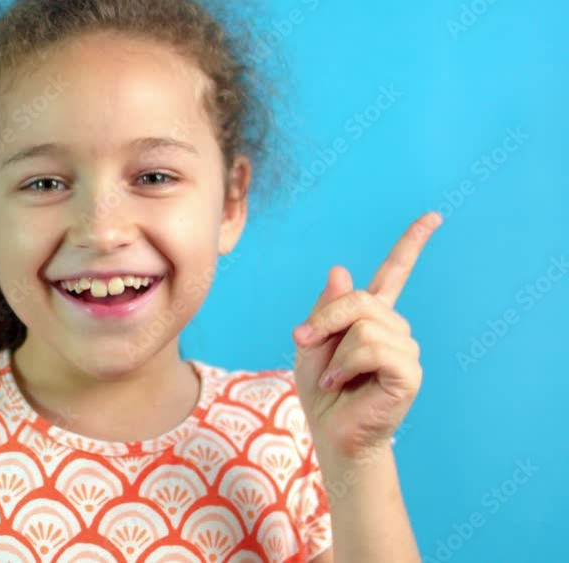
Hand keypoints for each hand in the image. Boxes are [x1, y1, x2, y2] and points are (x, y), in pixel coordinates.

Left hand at [291, 212, 441, 459]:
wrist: (331, 433)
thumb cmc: (321, 390)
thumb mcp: (311, 342)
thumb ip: (324, 309)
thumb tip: (340, 271)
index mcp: (373, 316)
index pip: (395, 272)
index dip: (412, 243)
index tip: (433, 217)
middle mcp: (395, 328)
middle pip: (358, 299)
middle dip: (323, 321)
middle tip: (305, 343)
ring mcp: (406, 349)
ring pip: (364, 327)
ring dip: (335, 354)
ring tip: (334, 377)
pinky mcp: (409, 372)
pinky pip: (373, 349)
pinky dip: (347, 365)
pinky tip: (343, 384)